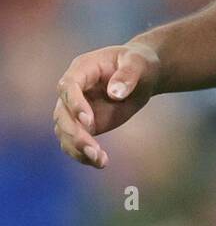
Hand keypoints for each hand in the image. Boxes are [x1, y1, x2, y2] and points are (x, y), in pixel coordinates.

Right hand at [53, 41, 161, 167]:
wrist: (143, 76)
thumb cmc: (139, 63)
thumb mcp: (139, 62)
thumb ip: (128, 75)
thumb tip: (115, 93)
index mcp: (82, 69)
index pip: (68, 86)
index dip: (74, 103)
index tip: (88, 121)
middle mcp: (73, 90)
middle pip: (62, 113)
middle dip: (75, 133)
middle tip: (93, 149)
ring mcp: (76, 109)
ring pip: (65, 131)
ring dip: (77, 148)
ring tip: (99, 160)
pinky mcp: (84, 125)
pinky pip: (76, 142)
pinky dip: (84, 155)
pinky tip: (101, 163)